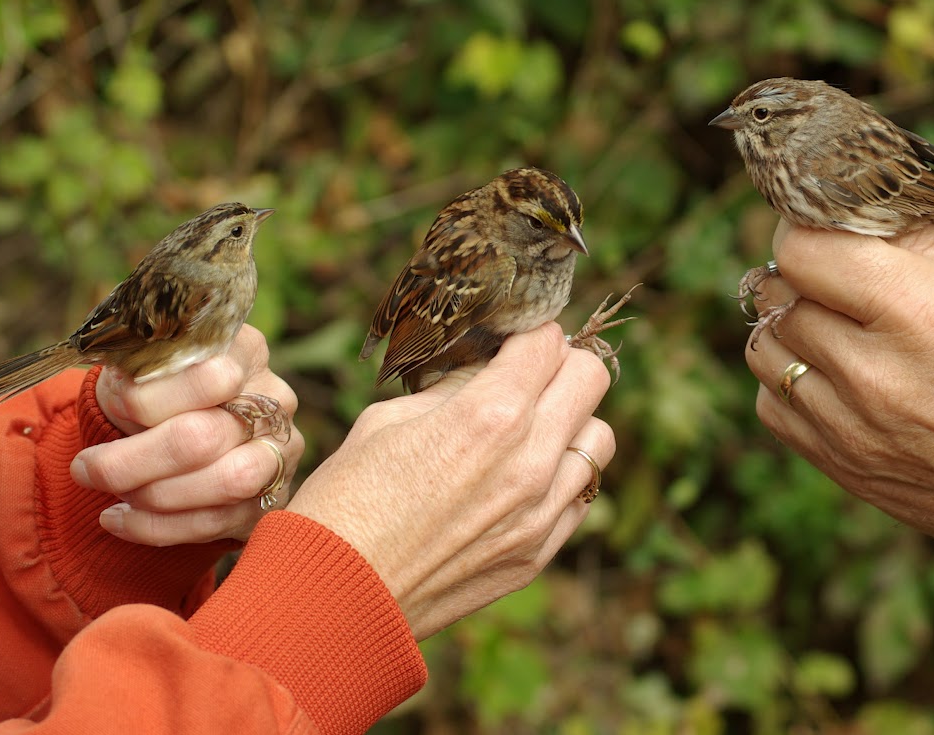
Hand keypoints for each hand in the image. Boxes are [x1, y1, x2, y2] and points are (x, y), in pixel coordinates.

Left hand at [71, 324, 302, 544]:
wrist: (175, 431)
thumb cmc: (155, 396)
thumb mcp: (140, 370)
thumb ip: (137, 376)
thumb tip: (128, 394)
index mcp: (246, 352)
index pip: (211, 377)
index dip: (150, 400)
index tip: (113, 408)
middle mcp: (275, 400)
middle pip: (206, 436)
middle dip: (133, 461)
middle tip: (86, 469)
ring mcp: (283, 451)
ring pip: (226, 482)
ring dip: (154, 495)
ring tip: (114, 494)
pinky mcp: (272, 499)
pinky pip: (217, 522)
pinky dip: (158, 526)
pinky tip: (121, 519)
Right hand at [287, 323, 613, 639]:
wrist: (334, 600)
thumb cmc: (344, 502)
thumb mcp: (386, 419)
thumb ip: (452, 389)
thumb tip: (487, 369)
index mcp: (488, 416)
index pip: (547, 341)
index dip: (527, 332)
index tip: (510, 341)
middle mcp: (529, 461)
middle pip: (590, 377)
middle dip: (559, 365)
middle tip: (527, 375)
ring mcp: (541, 513)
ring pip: (600, 437)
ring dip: (571, 421)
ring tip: (530, 429)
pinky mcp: (538, 554)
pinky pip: (580, 495)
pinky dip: (562, 475)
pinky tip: (521, 477)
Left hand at [748, 223, 933, 578]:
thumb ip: (927, 246)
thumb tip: (863, 219)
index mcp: (917, 312)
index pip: (800, 249)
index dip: (809, 229)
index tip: (831, 231)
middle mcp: (872, 373)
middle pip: (778, 296)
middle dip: (805, 275)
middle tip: (842, 275)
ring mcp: (853, 430)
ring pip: (767, 353)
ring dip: (792, 329)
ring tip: (839, 325)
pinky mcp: (848, 472)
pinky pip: (777, 410)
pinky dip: (794, 385)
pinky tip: (839, 376)